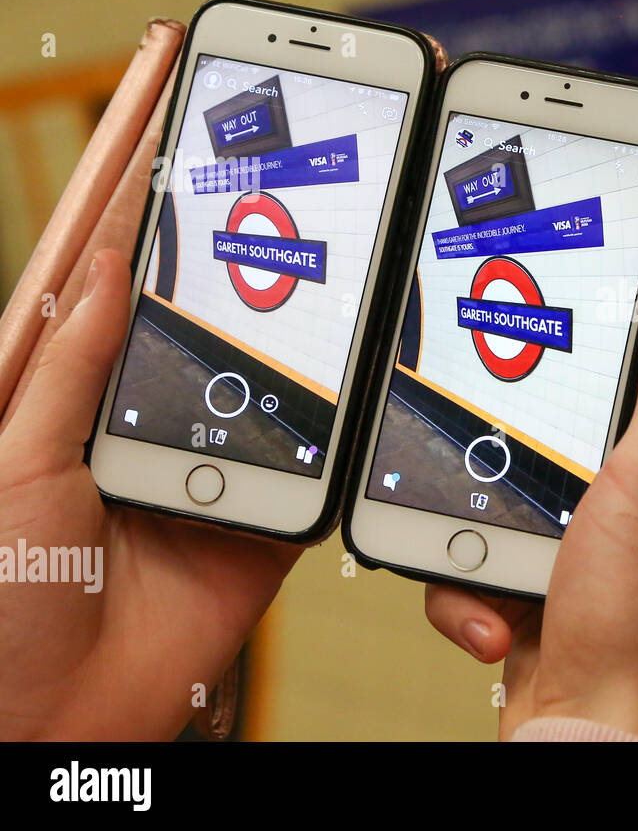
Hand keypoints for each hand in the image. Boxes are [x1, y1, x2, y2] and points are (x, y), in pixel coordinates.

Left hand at [0, 249, 298, 738]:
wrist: (56, 720)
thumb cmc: (3, 606)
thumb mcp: (16, 467)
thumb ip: (68, 370)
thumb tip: (98, 272)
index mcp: (81, 418)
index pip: (121, 315)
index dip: (146, 253)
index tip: (178, 184)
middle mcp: (151, 441)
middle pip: (204, 350)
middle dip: (235, 298)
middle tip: (273, 229)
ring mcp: (213, 482)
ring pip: (263, 402)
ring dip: (284, 366)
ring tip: (311, 305)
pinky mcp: (263, 528)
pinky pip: (305, 476)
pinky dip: (325, 449)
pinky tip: (338, 402)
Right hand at [425, 259, 637, 739]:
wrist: (596, 730)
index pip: (633, 356)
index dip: (587, 338)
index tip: (539, 328)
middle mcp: (633, 487)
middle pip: (541, 419)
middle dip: (505, 451)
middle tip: (510, 477)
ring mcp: (578, 535)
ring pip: (491, 482)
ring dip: (478, 528)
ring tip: (501, 560)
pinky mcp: (533, 576)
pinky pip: (471, 548)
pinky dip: (469, 585)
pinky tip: (500, 610)